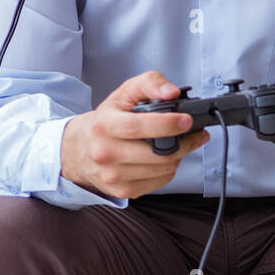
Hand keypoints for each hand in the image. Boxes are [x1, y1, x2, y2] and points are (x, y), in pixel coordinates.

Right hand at [60, 70, 208, 200]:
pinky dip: (170, 169)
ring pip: (163, 169)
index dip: (166, 124)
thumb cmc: (106, 120)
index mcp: (104, 126)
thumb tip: (171, 92)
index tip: (187, 120)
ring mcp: (113, 176)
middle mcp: (105, 153)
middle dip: (184, 142)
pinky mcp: (123, 191)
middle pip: (157, 153)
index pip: (137, 126)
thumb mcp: (124, 94)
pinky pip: (160, 181)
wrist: (79, 149)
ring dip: (179, 155)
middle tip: (195, 132)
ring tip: (180, 143)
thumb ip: (150, 83)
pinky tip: (165, 157)